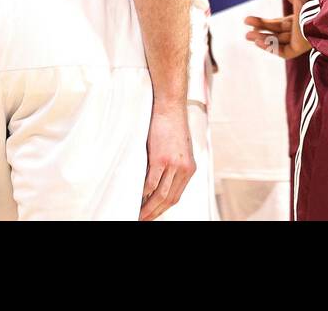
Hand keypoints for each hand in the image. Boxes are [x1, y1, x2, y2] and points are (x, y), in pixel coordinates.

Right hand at [139, 101, 195, 220]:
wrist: (170, 108)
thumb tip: (159, 183)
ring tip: (138, 214)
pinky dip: (144, 193)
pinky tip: (137, 198)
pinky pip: (151, 183)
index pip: (176, 196)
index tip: (153, 214)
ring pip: (160, 195)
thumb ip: (173, 167)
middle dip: (154, 212)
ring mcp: (173, 165)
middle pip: (169, 199)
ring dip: (148, 208)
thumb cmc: (171, 126)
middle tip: (142, 219)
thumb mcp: (178, 150)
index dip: (163, 208)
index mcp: (189, 169)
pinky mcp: (161, 159)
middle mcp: (184, 169)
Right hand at [245, 11, 310, 58]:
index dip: (263, 23)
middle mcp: (302, 28)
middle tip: (246, 32)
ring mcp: (303, 36)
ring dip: (263, 40)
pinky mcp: (302, 45)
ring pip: (279, 43)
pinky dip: (271, 48)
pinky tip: (258, 41)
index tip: (248, 20)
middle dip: (261, 32)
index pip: (279, 24)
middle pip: (278, 33)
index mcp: (301, 15)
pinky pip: (285, 52)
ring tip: (248, 35)